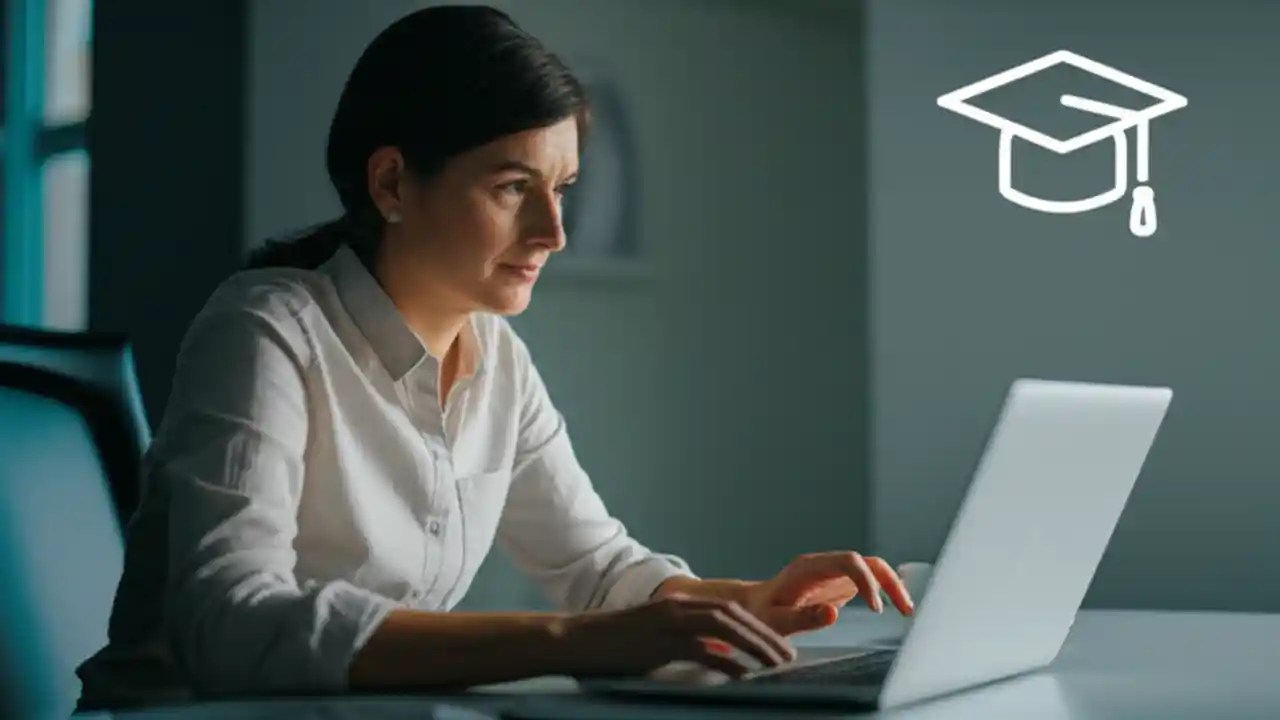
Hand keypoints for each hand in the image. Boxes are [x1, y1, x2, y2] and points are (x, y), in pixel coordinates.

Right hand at [557, 594, 796, 678]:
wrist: (573, 642)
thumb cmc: (611, 648)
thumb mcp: (654, 642)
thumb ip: (686, 645)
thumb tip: (719, 659)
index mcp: (676, 605)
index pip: (727, 610)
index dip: (756, 626)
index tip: (777, 646)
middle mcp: (675, 608)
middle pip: (732, 615)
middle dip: (764, 634)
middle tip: (788, 657)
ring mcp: (666, 623)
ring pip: (723, 626)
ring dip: (754, 644)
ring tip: (776, 665)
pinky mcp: (657, 643)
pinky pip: (701, 650)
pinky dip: (726, 663)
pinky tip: (743, 677)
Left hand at [742, 551, 915, 634]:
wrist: (753, 606)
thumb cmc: (760, 615)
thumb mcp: (776, 621)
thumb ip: (802, 618)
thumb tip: (833, 613)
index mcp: (809, 568)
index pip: (849, 562)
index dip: (867, 581)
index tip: (876, 609)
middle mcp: (824, 565)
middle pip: (866, 561)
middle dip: (889, 581)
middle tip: (905, 609)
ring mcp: (832, 572)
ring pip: (871, 569)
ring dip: (891, 585)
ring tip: (907, 610)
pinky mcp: (838, 583)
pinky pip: (867, 581)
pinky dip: (884, 590)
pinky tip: (897, 606)